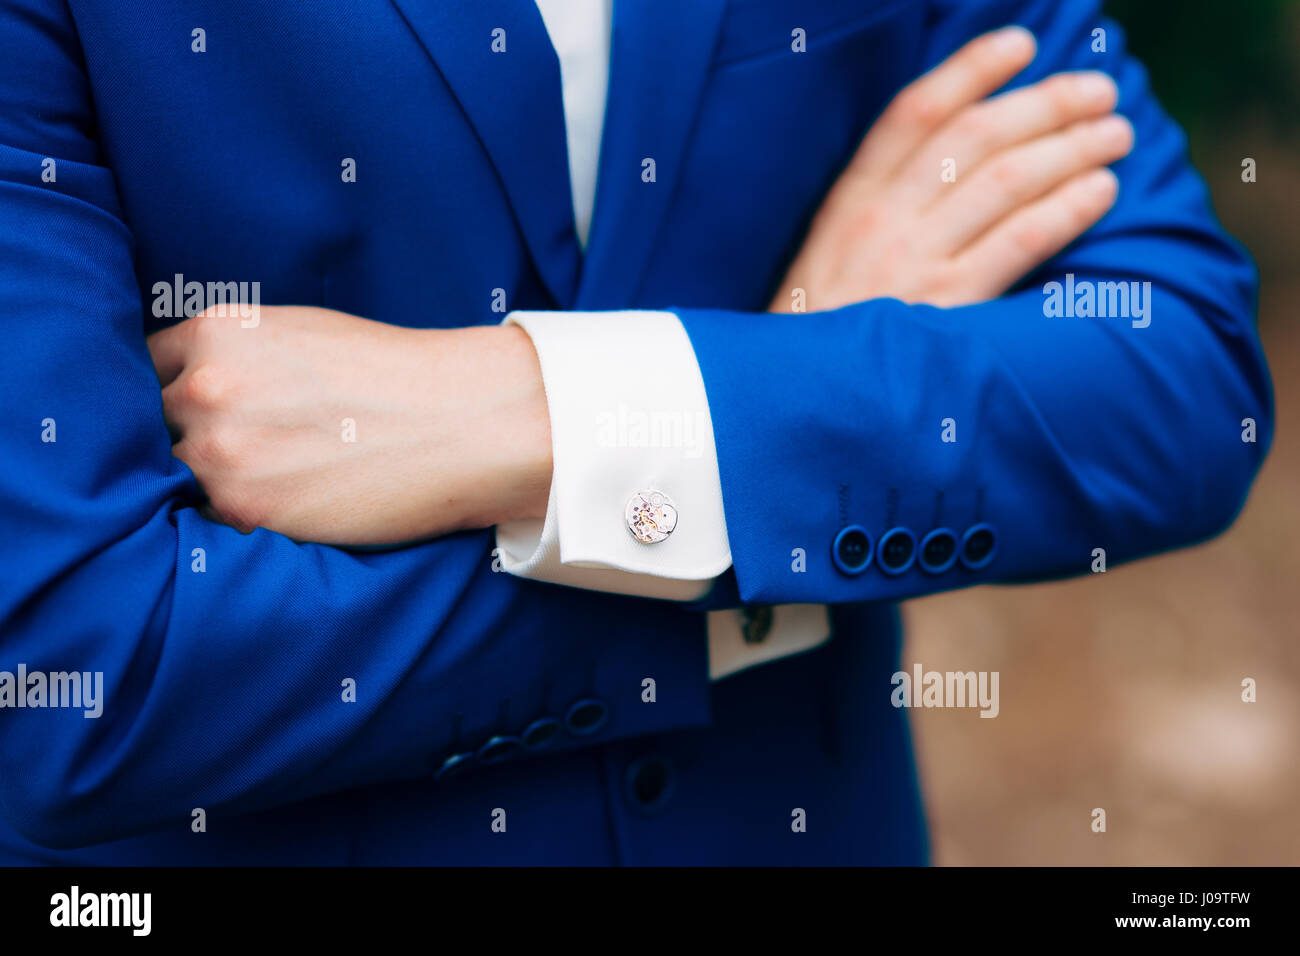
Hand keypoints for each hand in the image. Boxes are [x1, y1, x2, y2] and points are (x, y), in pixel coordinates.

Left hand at [148, 306, 551, 544]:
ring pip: (177, 476)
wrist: (464, 420)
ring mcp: (220, 451)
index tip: (197, 412)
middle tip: (246, 450)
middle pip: (153, 425)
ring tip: (273, 478)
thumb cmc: (397, 374)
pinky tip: (287, 503)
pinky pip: (210, 519)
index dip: (170, 392)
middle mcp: (205, 387)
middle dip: (191, 437)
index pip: (145, 367)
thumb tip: (193, 387)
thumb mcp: (302, 333)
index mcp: (218, 333)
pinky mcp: (247, 509)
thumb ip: (237, 355)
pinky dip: (238, 516)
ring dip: (212, 480)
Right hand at [770, 26, 1132, 311]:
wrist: (803, 403)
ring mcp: (913, 265)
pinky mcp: (947, 310)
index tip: (1021, 45)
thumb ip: (881, 205)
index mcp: (849, 202)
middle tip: (1097, 93)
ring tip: (1115, 136)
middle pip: (974, 139)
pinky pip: (1021, 241)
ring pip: (1005, 181)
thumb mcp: (830, 256)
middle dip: (1045, 104)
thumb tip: (962, 157)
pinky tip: (1100, 192)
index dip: (971, 70)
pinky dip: (1067, 209)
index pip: (914, 114)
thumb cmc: (824, 331)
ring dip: (1071, 149)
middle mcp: (881, 223)